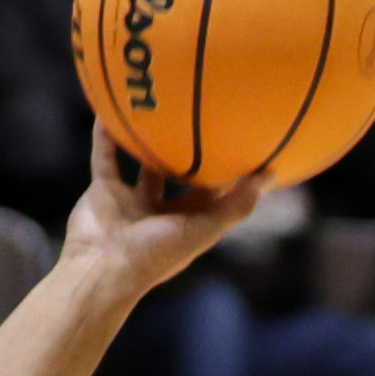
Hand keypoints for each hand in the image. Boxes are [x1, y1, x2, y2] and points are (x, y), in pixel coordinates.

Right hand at [60, 123, 266, 301]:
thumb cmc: (158, 253)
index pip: (215, 194)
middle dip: (191, 154)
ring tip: (158, 109)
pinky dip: (106, 135)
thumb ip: (238, 204)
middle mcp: (163, 212)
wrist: (103, 267)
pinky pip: (105, 157)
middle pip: (181, 178)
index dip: (229, 173)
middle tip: (204, 118)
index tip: (243, 143)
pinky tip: (111, 108)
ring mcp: (134, 201)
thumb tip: (271, 175)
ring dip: (149, 142)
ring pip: (144, 165)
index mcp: (190, 223)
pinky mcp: (104, 192)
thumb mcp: (206, 228)